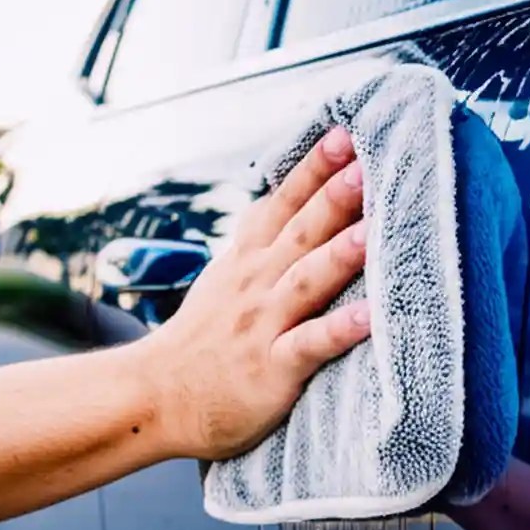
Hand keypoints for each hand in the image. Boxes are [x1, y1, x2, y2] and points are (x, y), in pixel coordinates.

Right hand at [134, 126, 368, 459]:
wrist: (156, 397)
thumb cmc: (203, 337)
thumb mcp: (226, 274)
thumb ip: (263, 238)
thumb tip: (297, 193)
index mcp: (248, 258)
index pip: (283, 203)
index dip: (313, 168)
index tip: (344, 132)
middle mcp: (256, 283)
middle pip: (299, 231)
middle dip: (332, 195)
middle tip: (366, 161)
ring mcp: (263, 324)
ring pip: (306, 280)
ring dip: (339, 253)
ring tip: (373, 230)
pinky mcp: (272, 368)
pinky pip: (309, 345)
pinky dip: (339, 330)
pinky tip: (371, 317)